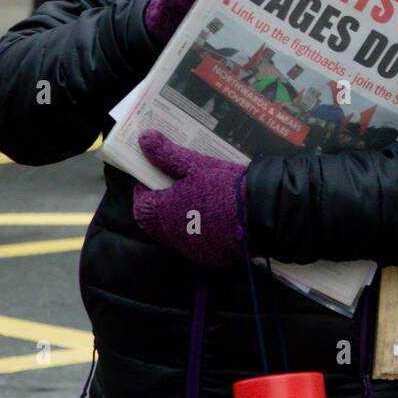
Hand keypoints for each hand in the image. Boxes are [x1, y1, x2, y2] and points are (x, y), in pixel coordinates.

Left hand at [133, 130, 247, 268]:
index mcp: (161, 212)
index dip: (145, 190)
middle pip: (155, 223)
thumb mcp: (194, 164)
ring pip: (176, 234)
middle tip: (177, 187)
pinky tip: (213, 218)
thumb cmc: (222, 186)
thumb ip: (166, 154)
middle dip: (161, 205)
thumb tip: (144, 138)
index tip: (156, 177)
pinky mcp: (209, 258)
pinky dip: (199, 232)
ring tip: (197, 199)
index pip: (140, 205)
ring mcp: (189, 250)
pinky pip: (196, 244)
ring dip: (180, 219)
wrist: (258, 214)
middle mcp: (171, 235)